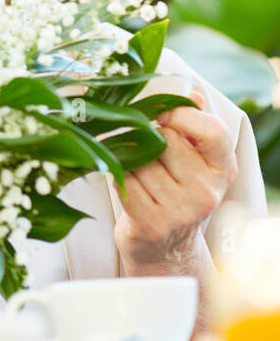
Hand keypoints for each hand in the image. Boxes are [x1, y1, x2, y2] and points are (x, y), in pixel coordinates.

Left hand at [113, 91, 236, 269]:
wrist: (164, 246)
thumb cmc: (175, 193)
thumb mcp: (194, 161)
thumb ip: (194, 126)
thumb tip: (192, 94)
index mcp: (223, 169)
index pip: (213, 130)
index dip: (182, 116)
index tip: (161, 116)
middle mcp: (207, 191)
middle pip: (165, 141)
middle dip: (145, 139)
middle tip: (142, 150)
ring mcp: (181, 210)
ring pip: (139, 160)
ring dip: (127, 159)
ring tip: (133, 170)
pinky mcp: (152, 223)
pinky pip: (123, 180)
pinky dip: (116, 176)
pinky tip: (123, 182)